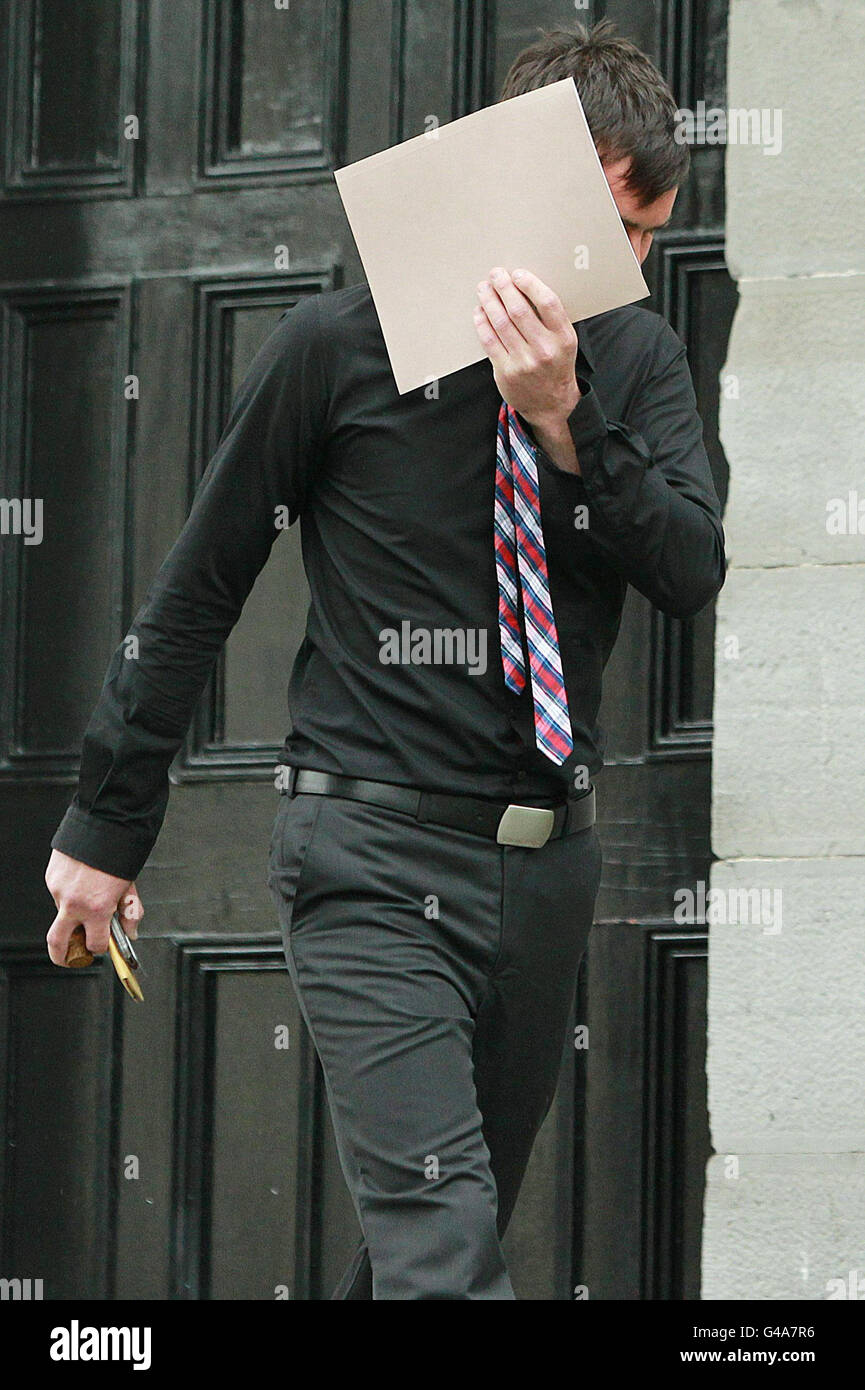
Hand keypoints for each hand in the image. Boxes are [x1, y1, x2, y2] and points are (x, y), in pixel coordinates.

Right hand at [45, 849, 142, 965]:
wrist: (105, 822)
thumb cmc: (120, 855)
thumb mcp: (130, 887)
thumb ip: (130, 913)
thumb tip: (130, 933)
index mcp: (97, 908)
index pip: (95, 943)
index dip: (100, 946)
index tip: (101, 944)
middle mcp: (73, 902)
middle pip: (57, 942)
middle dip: (61, 956)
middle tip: (69, 958)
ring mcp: (58, 889)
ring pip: (62, 912)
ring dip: (73, 912)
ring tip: (92, 892)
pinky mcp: (51, 876)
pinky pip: (59, 893)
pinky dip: (70, 892)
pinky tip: (84, 878)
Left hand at [473, 268, 580, 430]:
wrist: (550, 404)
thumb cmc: (555, 366)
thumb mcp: (564, 342)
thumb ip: (551, 319)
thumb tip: (524, 286)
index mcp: (563, 338)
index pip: (547, 303)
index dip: (530, 284)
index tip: (518, 273)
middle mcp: (544, 350)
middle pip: (519, 310)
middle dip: (503, 287)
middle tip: (495, 275)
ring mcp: (524, 362)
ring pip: (500, 323)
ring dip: (489, 301)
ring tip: (484, 289)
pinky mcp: (506, 372)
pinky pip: (489, 341)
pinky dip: (481, 323)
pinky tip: (479, 312)